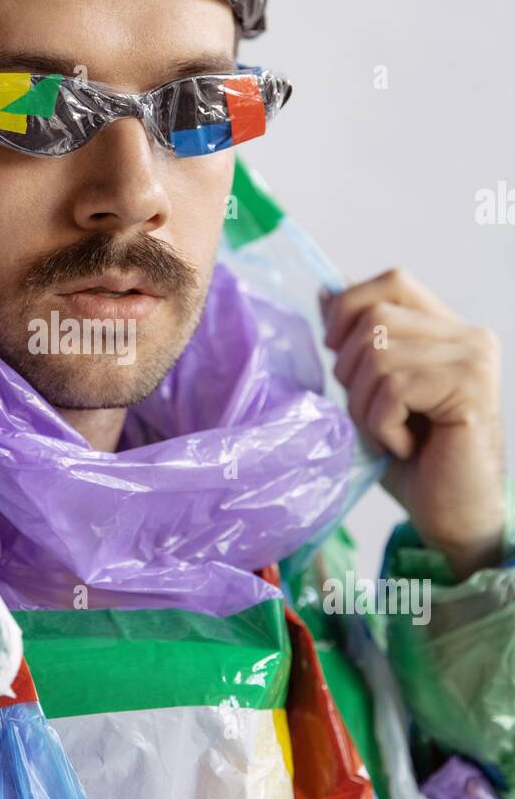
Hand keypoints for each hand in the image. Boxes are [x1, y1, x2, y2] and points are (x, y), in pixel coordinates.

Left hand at [323, 268, 505, 580]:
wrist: (452, 517)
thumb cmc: (414, 461)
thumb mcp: (373, 392)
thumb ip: (359, 344)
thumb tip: (325, 291)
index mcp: (445, 329)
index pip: (391, 281)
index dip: (350, 308)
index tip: (337, 352)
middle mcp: (468, 335)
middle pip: (374, 318)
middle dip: (352, 374)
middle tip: (374, 416)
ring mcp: (474, 357)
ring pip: (379, 354)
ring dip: (366, 406)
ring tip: (392, 435)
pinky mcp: (471, 386)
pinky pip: (394, 387)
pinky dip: (383, 424)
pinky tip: (407, 446)